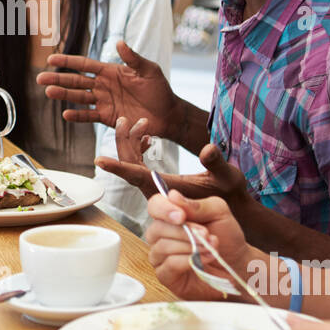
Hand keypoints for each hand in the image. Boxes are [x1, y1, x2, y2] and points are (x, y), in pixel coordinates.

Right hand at [37, 41, 179, 138]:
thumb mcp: (149, 70)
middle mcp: (104, 86)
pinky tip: (65, 114)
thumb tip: (119, 42)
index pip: (85, 65)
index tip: (51, 59)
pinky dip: (78, 116)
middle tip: (40, 78)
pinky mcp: (108, 117)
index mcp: (111, 71)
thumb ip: (133, 58)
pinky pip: (89, 116)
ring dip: (63, 95)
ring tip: (48, 92)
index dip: (68, 62)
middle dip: (58, 78)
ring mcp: (104, 102)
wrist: (168, 114)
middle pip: (76, 80)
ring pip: (79, 97)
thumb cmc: (160, 89)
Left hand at [98, 122, 248, 202]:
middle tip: (125, 119)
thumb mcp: (227, 176)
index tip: (99, 160)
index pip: (137, 175)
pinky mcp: (157, 186)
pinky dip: (138, 151)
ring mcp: (155, 188)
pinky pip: (138, 168)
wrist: (230, 210)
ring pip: (132, 165)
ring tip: (141, 124)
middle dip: (124, 140)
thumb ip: (216, 162)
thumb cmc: (230, 193)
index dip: (118, 167)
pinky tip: (148, 139)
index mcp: (167, 188)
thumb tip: (208, 149)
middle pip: (129, 165)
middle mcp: (157, 190)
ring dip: (132, 143)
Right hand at [145, 190, 252, 301]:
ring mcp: (161, 256)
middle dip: (185, 231)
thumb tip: (173, 196)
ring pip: (163, 247)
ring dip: (190, 246)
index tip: (182, 216)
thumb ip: (197, 205)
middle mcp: (162, 235)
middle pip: (157, 228)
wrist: (238, 265)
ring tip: (210, 247)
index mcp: (171, 216)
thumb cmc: (227, 238)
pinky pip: (169, 264)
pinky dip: (188, 260)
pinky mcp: (166, 275)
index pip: (155, 206)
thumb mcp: (218, 213)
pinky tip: (204, 259)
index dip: (164, 209)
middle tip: (206, 234)